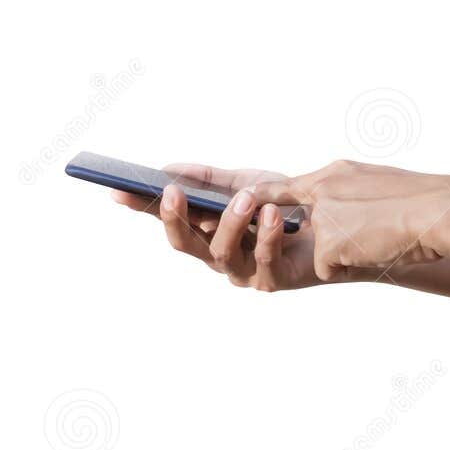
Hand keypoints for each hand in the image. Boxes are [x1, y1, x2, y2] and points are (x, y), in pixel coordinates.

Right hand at [111, 162, 317, 292]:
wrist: (331, 225)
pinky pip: (262, 260)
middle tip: (172, 191)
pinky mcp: (271, 280)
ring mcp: (242, 271)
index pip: (168, 219)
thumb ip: (210, 179)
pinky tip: (270, 214)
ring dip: (230, 222)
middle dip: (174, 218)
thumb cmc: (285, 207)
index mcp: (207, 232)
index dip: (141, 206)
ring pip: (220, 252)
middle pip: (183, 243)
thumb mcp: (246, 183)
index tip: (118, 189)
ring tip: (245, 198)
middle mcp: (217, 255)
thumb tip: (168, 168)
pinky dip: (265, 235)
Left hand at [242, 158, 449, 282]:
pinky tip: (377, 250)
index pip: (287, 186)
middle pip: (301, 225)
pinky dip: (355, 265)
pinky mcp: (328, 245)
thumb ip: (349, 193)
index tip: (244, 203)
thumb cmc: (422, 202)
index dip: (264, 198)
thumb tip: (336, 213)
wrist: (440, 211)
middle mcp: (323, 192)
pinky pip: (331, 268)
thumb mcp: (378, 183)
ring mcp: (324, 218)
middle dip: (322, 237)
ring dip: (349, 252)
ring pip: (323, 252)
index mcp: (336, 174)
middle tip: (359, 232)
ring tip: (380, 237)